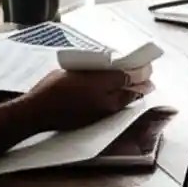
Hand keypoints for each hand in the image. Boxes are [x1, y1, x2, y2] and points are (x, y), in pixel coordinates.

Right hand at [21, 66, 154, 131]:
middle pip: (130, 89)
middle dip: (142, 83)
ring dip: (135, 93)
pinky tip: (125, 97)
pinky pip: (116, 109)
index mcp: (98, 82)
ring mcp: (102, 111)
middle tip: (148, 78)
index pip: (126, 75)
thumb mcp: (72, 71)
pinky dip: (124, 101)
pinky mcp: (97, 120)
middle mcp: (104, 98)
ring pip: (125, 101)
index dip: (138, 70)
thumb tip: (108, 68)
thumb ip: (92, 70)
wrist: (39, 112)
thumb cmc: (51, 88)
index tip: (145, 66)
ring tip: (143, 87)